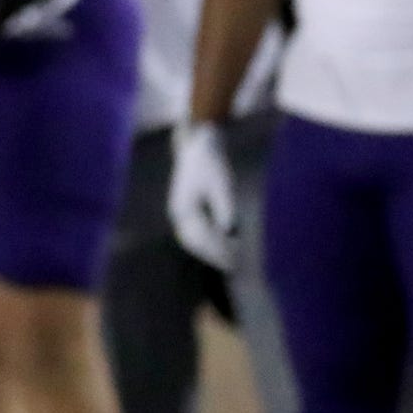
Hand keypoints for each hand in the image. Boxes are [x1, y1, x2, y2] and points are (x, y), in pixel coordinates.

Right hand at [167, 122, 237, 270]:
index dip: (217, 250)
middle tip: (233, 266)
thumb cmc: (211, 163)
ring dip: (209, 252)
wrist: (197, 147)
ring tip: (228, 261)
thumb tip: (228, 230)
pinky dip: (206, 243)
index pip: (201, 237)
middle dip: (213, 255)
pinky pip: (193, 234)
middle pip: (194, 243)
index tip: (234, 258)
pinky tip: (221, 246)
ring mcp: (179, 212)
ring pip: (192, 241)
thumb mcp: (222, 183)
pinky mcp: (186, 210)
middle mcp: (178, 213)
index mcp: (184, 208)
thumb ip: (224, 207)